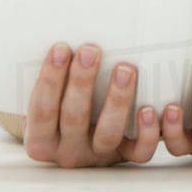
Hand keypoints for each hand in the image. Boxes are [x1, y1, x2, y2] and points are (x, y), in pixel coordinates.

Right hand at [23, 42, 160, 167]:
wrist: (80, 144)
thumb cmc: (62, 109)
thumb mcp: (49, 102)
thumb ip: (54, 81)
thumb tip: (66, 34)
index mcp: (41, 140)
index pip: (42, 111)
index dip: (50, 79)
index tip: (61, 48)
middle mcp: (68, 153)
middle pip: (74, 118)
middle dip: (82, 82)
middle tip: (91, 50)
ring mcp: (99, 156)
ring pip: (108, 132)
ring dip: (117, 99)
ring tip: (125, 69)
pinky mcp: (127, 157)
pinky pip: (140, 152)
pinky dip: (147, 132)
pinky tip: (149, 108)